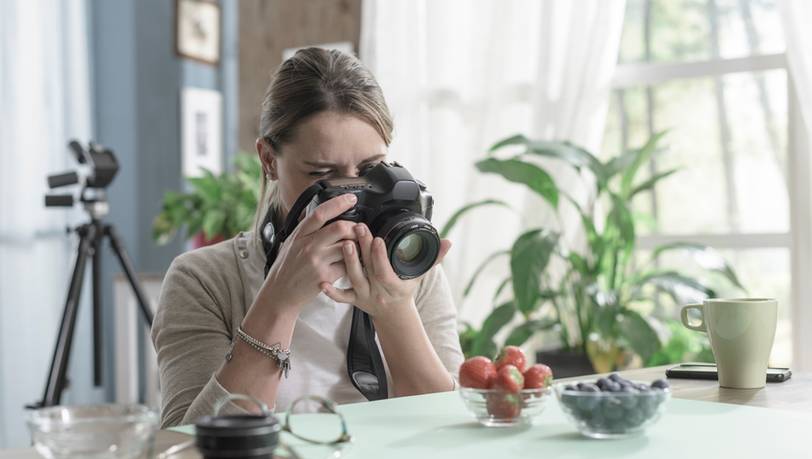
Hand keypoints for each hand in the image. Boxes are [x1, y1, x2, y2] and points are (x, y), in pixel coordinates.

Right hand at [254, 193, 360, 314]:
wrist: (279, 293)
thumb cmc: (286, 268)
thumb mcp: (291, 243)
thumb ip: (306, 230)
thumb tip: (321, 213)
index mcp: (299, 234)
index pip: (320, 213)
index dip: (338, 203)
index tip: (351, 199)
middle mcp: (308, 246)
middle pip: (339, 228)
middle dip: (354, 227)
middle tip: (359, 230)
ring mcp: (316, 261)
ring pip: (347, 247)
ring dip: (357, 246)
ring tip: (358, 247)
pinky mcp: (325, 277)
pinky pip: (346, 266)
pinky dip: (352, 264)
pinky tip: (352, 263)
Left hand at [321, 223, 450, 318]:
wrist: (393, 314)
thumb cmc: (405, 290)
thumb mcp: (421, 275)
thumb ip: (434, 257)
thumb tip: (448, 242)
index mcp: (395, 286)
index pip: (386, 271)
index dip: (381, 256)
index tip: (378, 238)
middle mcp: (378, 291)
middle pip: (369, 271)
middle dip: (363, 249)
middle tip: (358, 229)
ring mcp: (364, 296)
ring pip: (354, 280)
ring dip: (348, 262)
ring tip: (345, 243)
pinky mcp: (353, 299)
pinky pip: (341, 297)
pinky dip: (332, 291)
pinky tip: (323, 281)